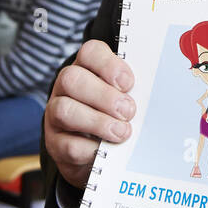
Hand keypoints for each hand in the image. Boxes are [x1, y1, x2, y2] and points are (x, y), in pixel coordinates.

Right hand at [45, 40, 135, 189]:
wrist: (97, 155)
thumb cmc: (115, 117)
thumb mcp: (125, 99)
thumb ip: (132, 92)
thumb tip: (152, 95)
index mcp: (86, 69)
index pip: (89, 53)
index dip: (108, 65)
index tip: (128, 83)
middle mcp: (65, 88)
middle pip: (72, 79)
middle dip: (104, 96)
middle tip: (128, 111)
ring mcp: (55, 115)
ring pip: (65, 110)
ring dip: (97, 122)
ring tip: (122, 132)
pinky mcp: (55, 144)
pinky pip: (67, 144)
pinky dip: (90, 148)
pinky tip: (106, 150)